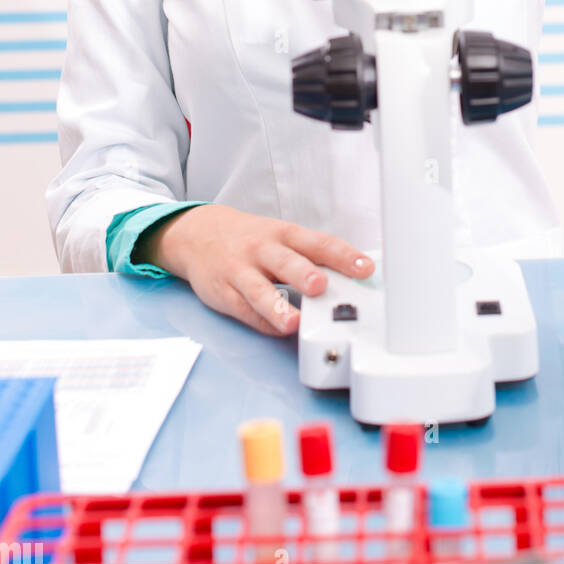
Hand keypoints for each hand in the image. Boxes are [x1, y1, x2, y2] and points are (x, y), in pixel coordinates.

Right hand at [136, 203, 374, 336]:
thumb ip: (311, 255)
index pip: (318, 243)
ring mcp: (241, 271)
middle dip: (304, 275)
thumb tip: (351, 275)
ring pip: (260, 291)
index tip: (365, 268)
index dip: (343, 256)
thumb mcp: (280, 236)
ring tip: (293, 322)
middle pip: (286, 262)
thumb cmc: (250, 239)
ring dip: (278, 307)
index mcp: (284, 234)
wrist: (198, 235)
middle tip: (322, 287)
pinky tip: (277, 329)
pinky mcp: (224, 293)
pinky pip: (244, 310)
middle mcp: (263, 250)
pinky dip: (262, 321)